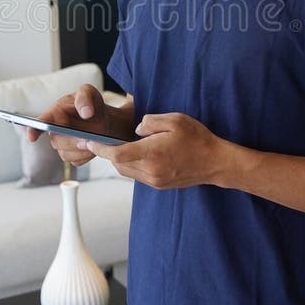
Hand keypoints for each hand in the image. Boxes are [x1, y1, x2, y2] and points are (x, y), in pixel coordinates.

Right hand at [31, 85, 131, 166]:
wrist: (105, 120)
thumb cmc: (92, 104)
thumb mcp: (89, 93)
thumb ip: (85, 97)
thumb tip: (86, 113)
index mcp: (55, 113)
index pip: (41, 122)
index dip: (34, 130)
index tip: (32, 137)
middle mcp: (55, 130)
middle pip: (56, 141)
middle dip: (72, 141)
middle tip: (88, 138)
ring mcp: (62, 145)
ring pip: (66, 154)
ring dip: (83, 148)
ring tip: (96, 138)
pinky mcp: (72, 156)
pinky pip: (77, 161)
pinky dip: (88, 155)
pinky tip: (95, 145)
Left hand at [84, 112, 230, 189]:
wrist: (216, 163)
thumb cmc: (197, 138)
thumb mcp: (175, 120)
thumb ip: (150, 122)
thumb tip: (136, 129)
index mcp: (152, 154)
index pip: (117, 155)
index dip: (100, 149)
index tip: (88, 142)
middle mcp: (151, 171)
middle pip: (118, 165)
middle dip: (108, 154)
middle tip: (100, 141)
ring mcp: (155, 181)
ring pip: (127, 172)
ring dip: (120, 160)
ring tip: (118, 147)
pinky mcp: (159, 185)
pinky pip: (137, 176)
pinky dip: (131, 165)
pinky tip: (136, 154)